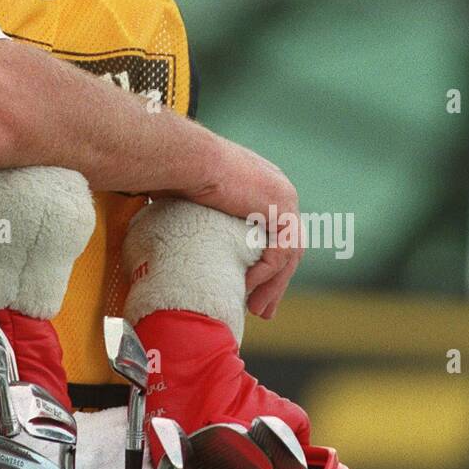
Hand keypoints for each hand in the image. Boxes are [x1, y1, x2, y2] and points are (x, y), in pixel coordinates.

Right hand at [170, 129, 302, 319]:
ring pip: (288, 255)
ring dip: (273, 286)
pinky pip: (279, 253)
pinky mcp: (280, 209)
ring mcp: (284, 198)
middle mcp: (280, 190)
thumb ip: (207, 219)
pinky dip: (265, 275)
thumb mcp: (199, 201)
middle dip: (276, 283)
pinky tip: (246, 288)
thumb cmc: (179, 172)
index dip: (268, 265)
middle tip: (264, 310)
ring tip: (257, 310)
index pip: (277, 233)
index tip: (254, 289)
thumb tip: (186, 239)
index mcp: (264, 186)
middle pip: (288, 247)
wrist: (187, 158)